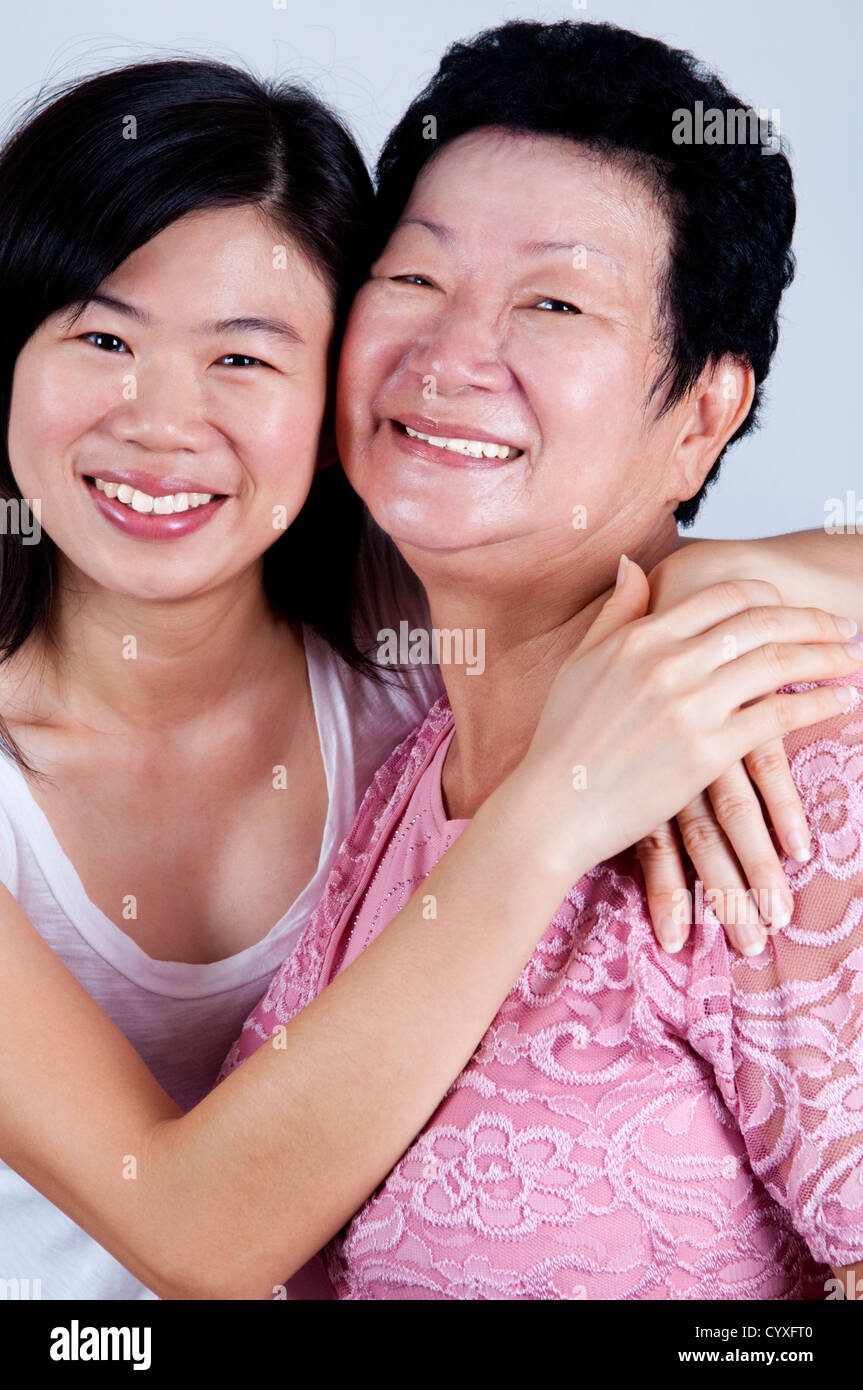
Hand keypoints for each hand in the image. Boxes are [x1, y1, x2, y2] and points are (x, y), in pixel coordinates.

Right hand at [517, 556, 862, 937]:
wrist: (553, 808)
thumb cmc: (563, 741)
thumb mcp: (581, 663)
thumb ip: (615, 612)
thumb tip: (634, 565)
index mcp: (640, 636)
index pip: (725, 595)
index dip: (771, 596)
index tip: (794, 608)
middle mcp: (668, 662)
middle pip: (762, 621)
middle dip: (813, 619)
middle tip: (842, 627)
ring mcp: (689, 706)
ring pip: (778, 662)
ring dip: (826, 656)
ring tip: (852, 659)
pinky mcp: (706, 752)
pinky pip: (778, 716)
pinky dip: (818, 703)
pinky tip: (840, 700)